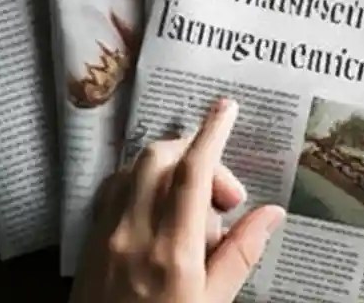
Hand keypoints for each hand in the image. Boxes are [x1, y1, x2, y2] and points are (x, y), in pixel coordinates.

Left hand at [71, 99, 284, 302]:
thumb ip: (241, 254)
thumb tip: (272, 213)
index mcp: (172, 252)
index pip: (193, 174)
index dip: (212, 134)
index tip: (227, 109)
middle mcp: (134, 235)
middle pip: (159, 159)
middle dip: (195, 155)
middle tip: (224, 196)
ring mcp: (106, 237)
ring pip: (133, 170)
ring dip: (168, 170)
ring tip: (194, 210)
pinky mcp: (90, 244)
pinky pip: (114, 191)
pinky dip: (140, 184)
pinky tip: (159, 210)